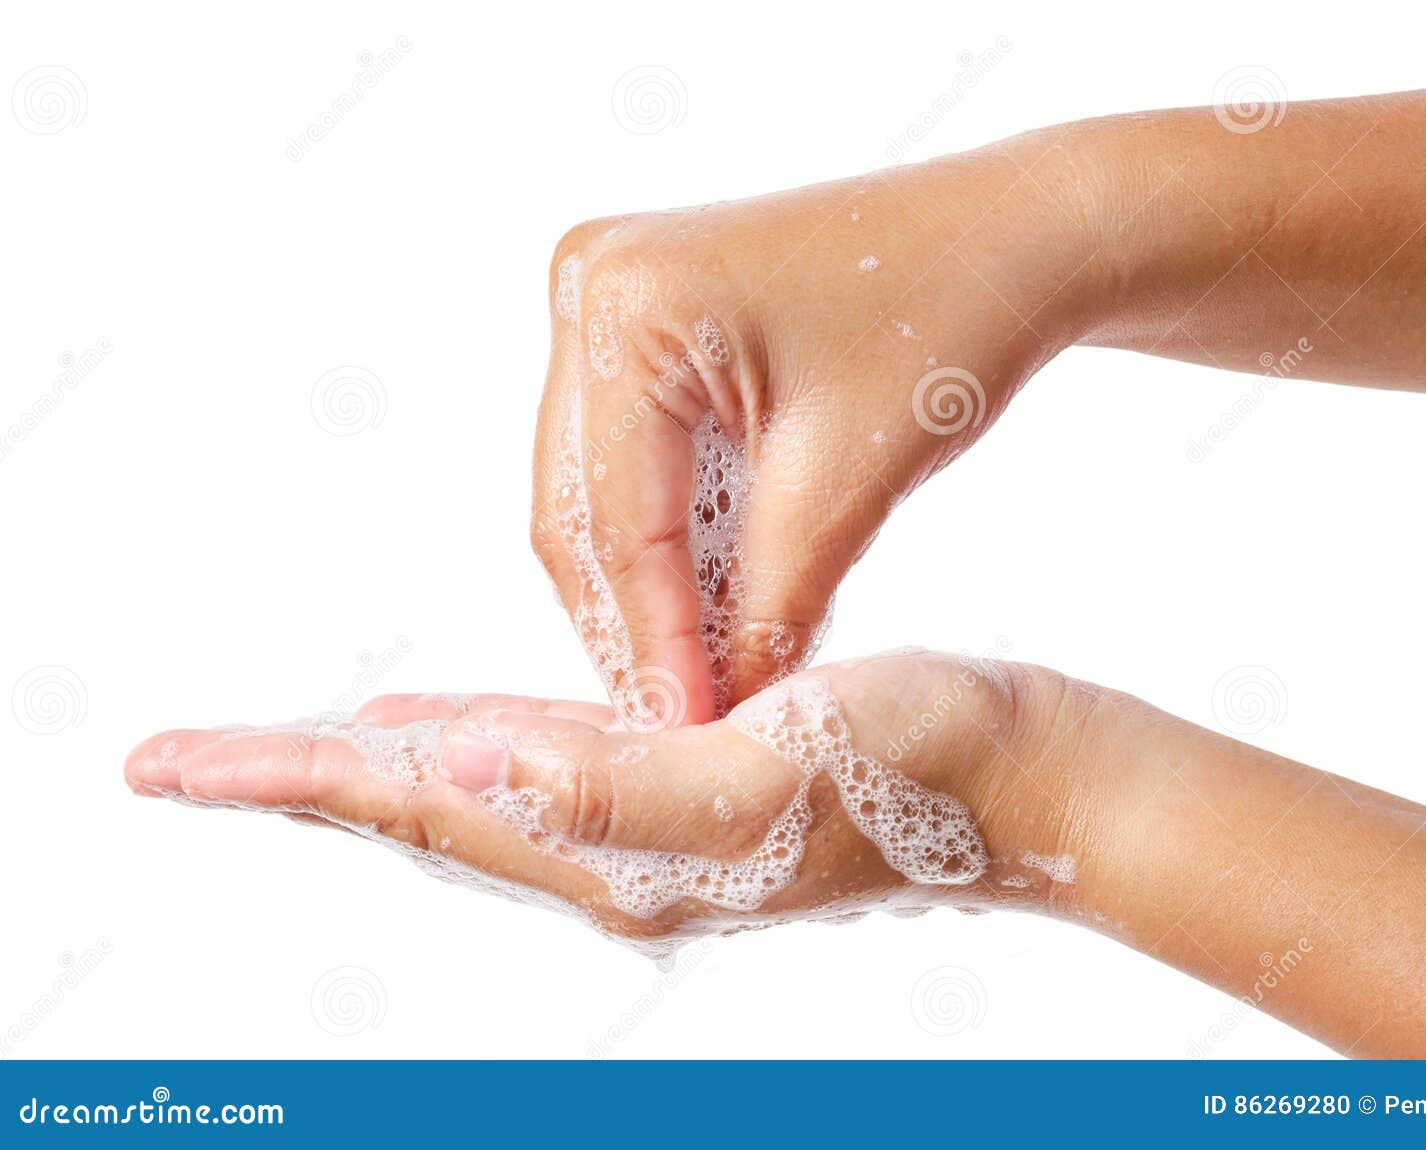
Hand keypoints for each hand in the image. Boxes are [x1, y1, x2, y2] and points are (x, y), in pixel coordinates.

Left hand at [123, 651, 1087, 947]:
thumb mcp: (768, 770)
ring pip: (474, 785)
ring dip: (374, 765)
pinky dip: (474, 735)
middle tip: (187, 764)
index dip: (288, 780)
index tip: (172, 768)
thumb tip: (459, 764)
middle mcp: (616, 847)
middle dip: (300, 780)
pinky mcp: (693, 773)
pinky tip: (458, 719)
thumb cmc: (922, 766)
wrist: (1029, 775)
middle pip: (420, 809)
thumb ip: (616, 787)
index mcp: (612, 850)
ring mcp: (654, 817)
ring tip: (296, 746)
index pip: (414, 809)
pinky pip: (545, 758)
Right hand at [535, 141, 1108, 723]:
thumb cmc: (949, 325)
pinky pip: (632, 458)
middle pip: (584, 511)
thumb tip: (708, 729)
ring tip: (700, 681)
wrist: (1008, 238)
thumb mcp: (847, 487)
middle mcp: (591, 287)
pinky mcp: (641, 322)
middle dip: (638, 626)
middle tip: (685, 724)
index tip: (682, 741)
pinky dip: (672, 538)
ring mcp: (606, 298)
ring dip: (649, 590)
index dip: (651, 648)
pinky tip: (710, 605)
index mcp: (628, 305)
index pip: (618, 524)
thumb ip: (766, 616)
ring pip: (599, 494)